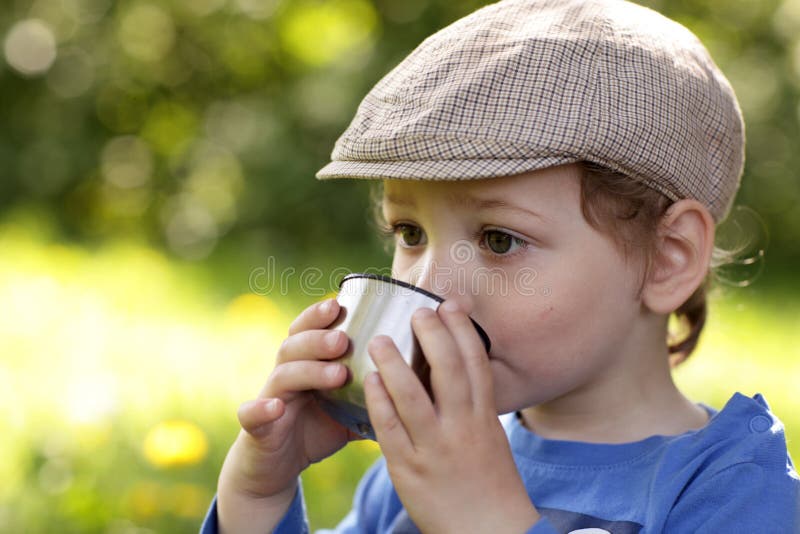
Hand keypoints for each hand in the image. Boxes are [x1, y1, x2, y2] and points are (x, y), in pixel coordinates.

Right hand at [217, 298, 358, 532]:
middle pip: (295, 344)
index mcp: (308, 363)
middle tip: (343, 339)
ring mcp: (270, 398)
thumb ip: (374, 392)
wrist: (276, 467)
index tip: (339, 304)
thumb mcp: (350, 408)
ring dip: (308, 370)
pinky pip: (252, 415)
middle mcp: (286, 374)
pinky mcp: (257, 427)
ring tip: (336, 373)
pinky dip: (261, 408)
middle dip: (318, 338)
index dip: (319, 314)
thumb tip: (418, 380)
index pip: (309, 330)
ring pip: (282, 374)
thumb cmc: (317, 429)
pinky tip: (277, 407)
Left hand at [364, 300, 539, 533]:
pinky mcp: (409, 469)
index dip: (464, 331)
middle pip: (450, 372)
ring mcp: (435, 449)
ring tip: (378, 339)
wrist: (487, 532)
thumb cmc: (487, 483)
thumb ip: (471, 406)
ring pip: (414, 397)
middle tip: (418, 310)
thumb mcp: (489, 439)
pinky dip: (379, 401)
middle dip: (435, 336)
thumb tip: (455, 368)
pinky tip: (368, 381)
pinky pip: (391, 429)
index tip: (452, 304)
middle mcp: (463, 429)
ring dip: (395, 364)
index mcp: (485, 419)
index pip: (477, 365)